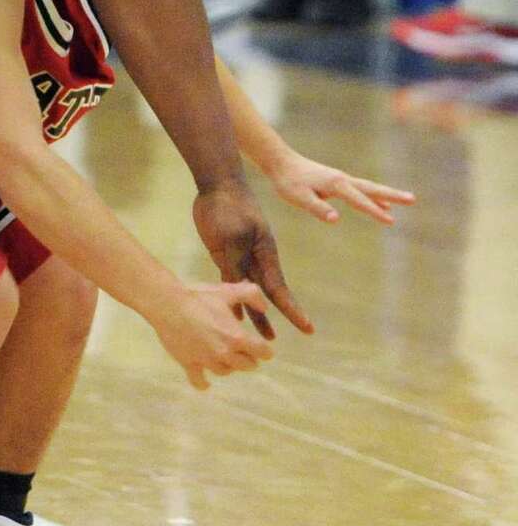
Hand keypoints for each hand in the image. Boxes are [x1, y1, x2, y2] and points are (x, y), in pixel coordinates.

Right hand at [151, 279, 275, 391]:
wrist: (168, 305)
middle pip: (247, 365)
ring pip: (226, 371)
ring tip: (225, 358)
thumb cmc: (199, 297)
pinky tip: (206, 382)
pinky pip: (199, 381)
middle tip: (244, 350)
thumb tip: (264, 307)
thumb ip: (251, 295)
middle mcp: (225, 353)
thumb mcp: (228, 290)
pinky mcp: (190, 365)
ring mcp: (207, 361)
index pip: (262, 352)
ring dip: (229, 366)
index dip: (264, 349)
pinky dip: (204, 383)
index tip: (262, 347)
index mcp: (237, 336)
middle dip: (249, 358)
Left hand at [193, 179, 313, 337]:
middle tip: (274, 343)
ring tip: (259, 335)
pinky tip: (233, 311)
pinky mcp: (224, 252)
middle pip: (267, 295)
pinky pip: (230, 280)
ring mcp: (241, 255)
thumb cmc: (229, 206)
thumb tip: (238, 290)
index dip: (291, 311)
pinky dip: (232, 297)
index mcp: (265, 253)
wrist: (218, 182)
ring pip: (248, 290)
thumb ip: (235, 263)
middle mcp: (256, 258)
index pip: (279, 289)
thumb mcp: (233, 236)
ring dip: (252, 313)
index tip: (307, 328)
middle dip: (272, 319)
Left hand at [269, 150, 414, 225]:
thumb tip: (335, 219)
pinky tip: (382, 204)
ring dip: (387, 195)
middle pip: (372, 188)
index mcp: (336, 184)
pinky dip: (374, 196)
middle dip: (392, 195)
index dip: (374, 211)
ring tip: (406, 200)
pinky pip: (361, 190)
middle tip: (413, 200)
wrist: (281, 162)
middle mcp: (342, 180)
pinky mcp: (337, 182)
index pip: (359, 200)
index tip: (391, 221)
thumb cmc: (288, 182)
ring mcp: (341, 180)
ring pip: (369, 188)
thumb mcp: (299, 198)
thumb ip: (317, 208)